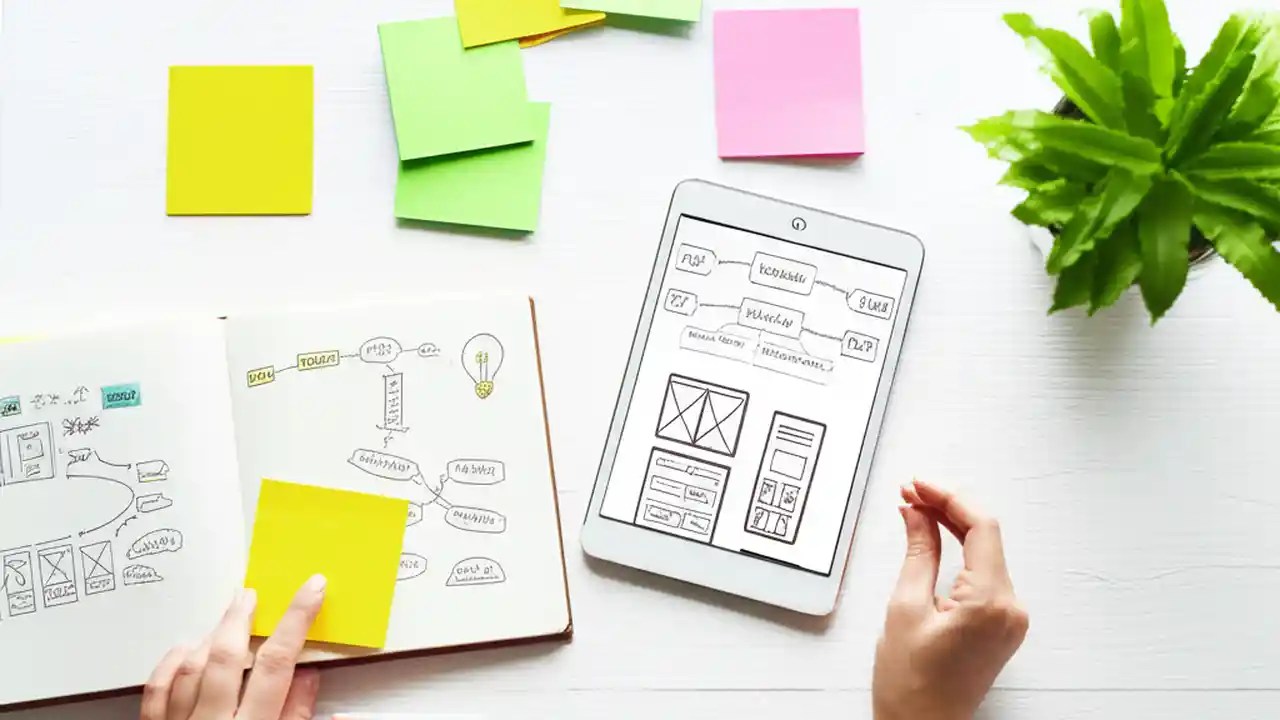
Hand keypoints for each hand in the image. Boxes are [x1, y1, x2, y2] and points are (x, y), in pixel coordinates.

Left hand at [141, 575, 326, 719]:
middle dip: (240, 617)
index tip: (314, 586)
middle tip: (249, 594)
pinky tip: (186, 650)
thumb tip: (309, 673)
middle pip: (226, 656)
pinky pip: (157, 688)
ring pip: (191, 666)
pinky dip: (172, 663)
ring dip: (209, 639)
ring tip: (224, 625)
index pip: (278, 662)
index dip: (297, 618)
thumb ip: (296, 715)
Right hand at [873, 480, 1028, 719]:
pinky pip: (985, 573)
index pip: (980, 527)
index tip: (919, 485)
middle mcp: (1011, 608)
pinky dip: (960, 552)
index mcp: (990, 603)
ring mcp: (1010, 618)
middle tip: (909, 493)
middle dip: (946, 508)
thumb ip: (918, 552)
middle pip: (985, 536)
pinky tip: (935, 537)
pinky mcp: (1002, 624)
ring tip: (915, 509)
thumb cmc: (910, 685)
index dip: (948, 497)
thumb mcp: (905, 607)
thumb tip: (916, 513)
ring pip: (985, 552)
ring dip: (952, 527)